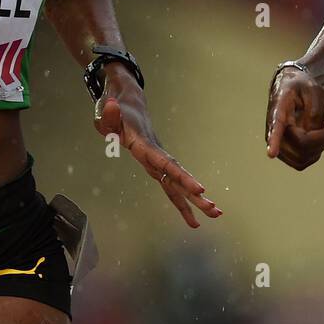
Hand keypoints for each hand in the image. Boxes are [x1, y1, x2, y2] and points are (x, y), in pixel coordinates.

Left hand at [93, 66, 221, 228]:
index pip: (166, 164)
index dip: (182, 177)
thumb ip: (109, 115)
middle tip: (215, 210)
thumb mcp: (107, 113)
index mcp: (144, 146)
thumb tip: (112, 106)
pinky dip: (181, 202)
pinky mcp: (155, 166)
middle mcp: (155, 155)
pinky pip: (169, 186)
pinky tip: (192, 218)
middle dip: (195, 195)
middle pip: (177, 177)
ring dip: (194, 200)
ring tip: (216, 214)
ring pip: (176, 183)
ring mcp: (156, 161)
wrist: (128, 104)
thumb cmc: (116, 112)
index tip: (200, 189)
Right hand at [266, 66, 323, 169]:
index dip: (274, 141)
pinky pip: (305, 160)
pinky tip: (321, 136)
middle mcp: (274, 130)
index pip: (276, 126)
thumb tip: (313, 130)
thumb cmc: (300, 88)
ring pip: (304, 157)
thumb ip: (315, 108)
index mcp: (278, 110)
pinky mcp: (287, 154)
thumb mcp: (312, 89)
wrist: (291, 91)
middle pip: (300, 144)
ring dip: (321, 144)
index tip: (271, 153)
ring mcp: (279, 145)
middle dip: (323, 137)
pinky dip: (318, 149)